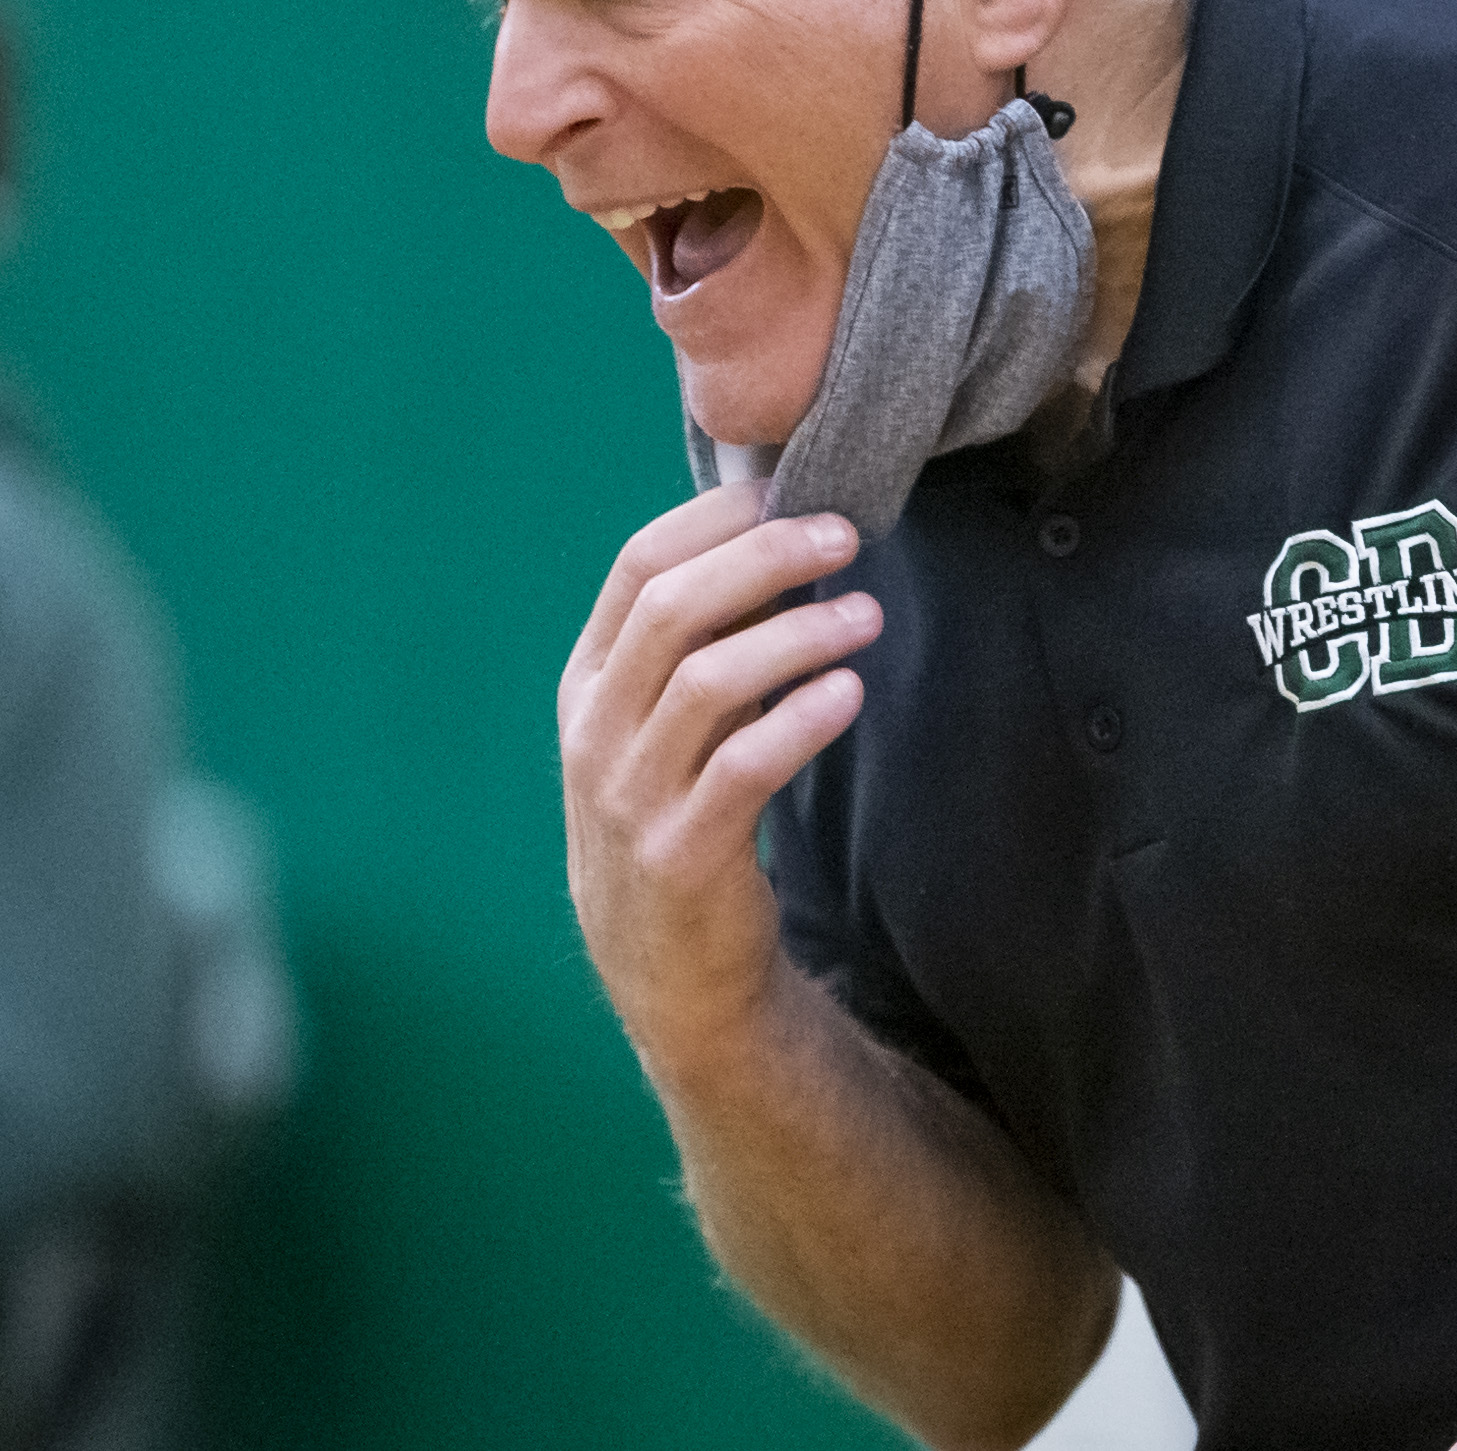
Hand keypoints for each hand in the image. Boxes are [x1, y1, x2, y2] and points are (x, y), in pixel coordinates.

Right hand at [558, 482, 880, 1076]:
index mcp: (589, 681)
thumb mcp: (670, 724)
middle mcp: (595, 730)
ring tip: (867, 614)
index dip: (716, 519)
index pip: (637, 566)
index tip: (790, 490)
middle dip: (764, 557)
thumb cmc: (681, 813)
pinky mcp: (680, 853)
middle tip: (845, 535)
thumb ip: (707, 642)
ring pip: (707, 681)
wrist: (664, 967)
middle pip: (672, 609)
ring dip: (797, 635)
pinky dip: (800, 721)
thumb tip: (783, 534)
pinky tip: (849, 693)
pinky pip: (742, 768)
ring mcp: (629, 794)